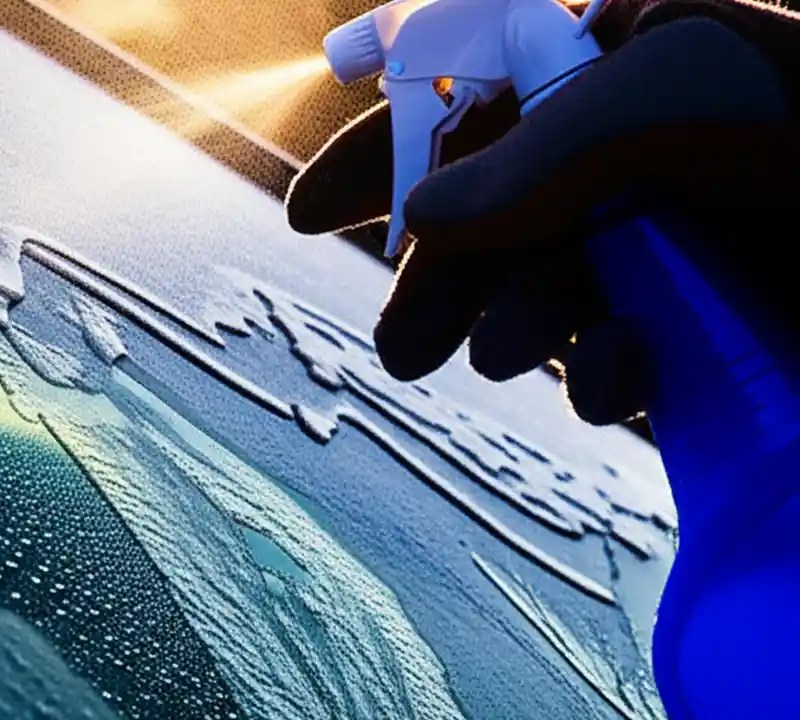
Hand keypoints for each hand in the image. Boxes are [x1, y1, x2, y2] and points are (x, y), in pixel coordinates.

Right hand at [287, 1, 798, 424]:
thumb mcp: (671, 93)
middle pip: (489, 226)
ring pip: (540, 302)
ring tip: (497, 355)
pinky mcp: (704, 336)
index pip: (462, 109)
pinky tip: (618, 376)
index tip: (309, 214)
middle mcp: (630, 161)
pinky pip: (617, 363)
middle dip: (437, 284)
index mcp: (613, 71)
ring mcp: (668, 251)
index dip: (380, 158)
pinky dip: (601, 379)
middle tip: (399, 348)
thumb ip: (534, 152)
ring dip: (513, 331)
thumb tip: (425, 217)